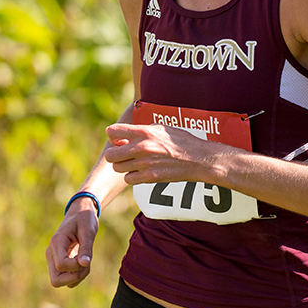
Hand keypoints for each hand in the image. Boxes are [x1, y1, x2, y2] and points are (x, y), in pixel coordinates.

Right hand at [45, 199, 98, 288]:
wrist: (79, 213)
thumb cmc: (84, 219)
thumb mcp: (88, 230)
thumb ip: (86, 247)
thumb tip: (84, 264)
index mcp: (57, 242)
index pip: (61, 265)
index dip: (75, 266)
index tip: (85, 257)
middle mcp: (51, 253)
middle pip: (55, 280)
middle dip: (73, 277)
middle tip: (85, 265)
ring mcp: (53, 259)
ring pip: (60, 282)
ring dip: (77, 277)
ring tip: (86, 262)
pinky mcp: (59, 263)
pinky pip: (66, 279)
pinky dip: (77, 276)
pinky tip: (83, 263)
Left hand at [104, 122, 222, 184]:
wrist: (197, 158)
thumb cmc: (181, 141)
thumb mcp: (161, 128)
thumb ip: (142, 130)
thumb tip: (127, 134)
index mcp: (143, 132)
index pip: (112, 131)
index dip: (113, 135)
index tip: (119, 138)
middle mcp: (141, 148)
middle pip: (110, 154)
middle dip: (114, 153)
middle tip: (122, 153)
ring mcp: (144, 164)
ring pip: (117, 168)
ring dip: (122, 165)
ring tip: (132, 162)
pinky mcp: (149, 177)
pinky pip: (128, 179)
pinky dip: (131, 176)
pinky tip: (140, 171)